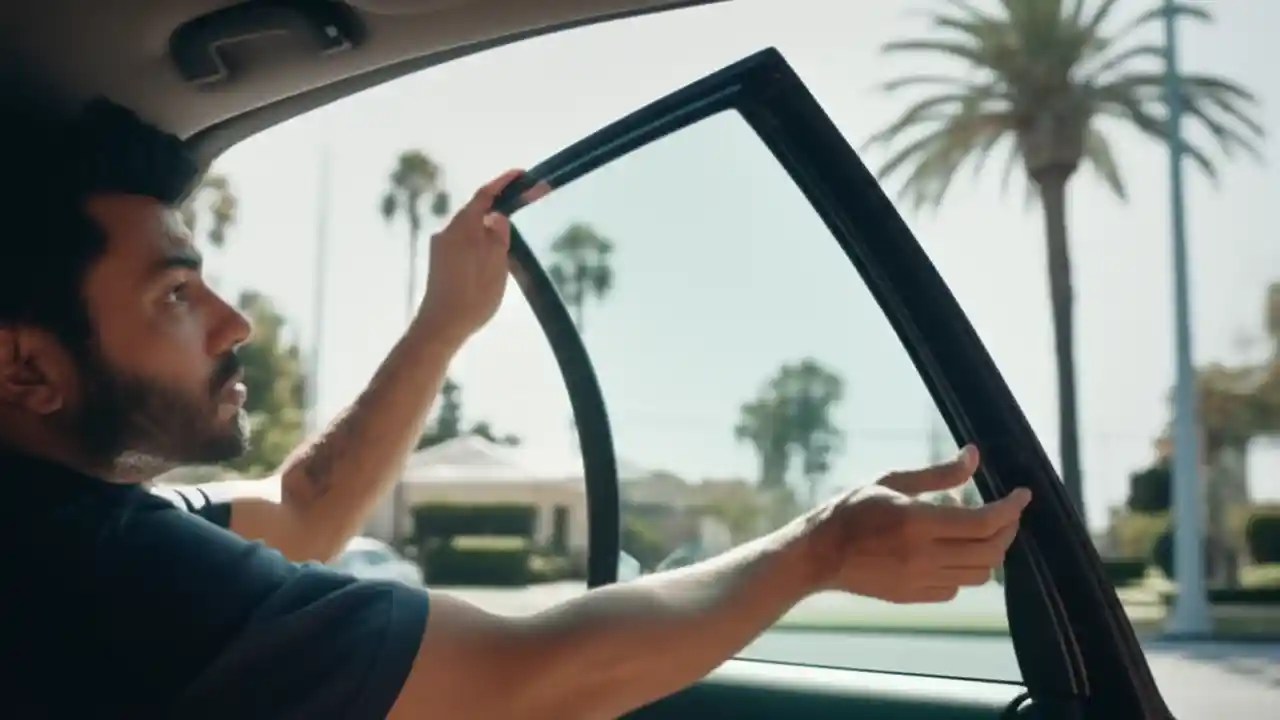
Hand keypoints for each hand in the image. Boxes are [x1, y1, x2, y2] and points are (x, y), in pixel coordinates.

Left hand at [415, 169, 525, 345]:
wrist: (441, 326)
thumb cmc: (473, 295)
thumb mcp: (496, 263)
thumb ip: (499, 234)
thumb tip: (497, 216)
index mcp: (463, 226)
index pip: (485, 195)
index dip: (504, 182)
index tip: (522, 174)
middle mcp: (448, 232)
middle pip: (477, 211)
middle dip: (500, 206)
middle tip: (523, 205)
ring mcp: (441, 248)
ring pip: (471, 230)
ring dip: (490, 230)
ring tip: (510, 244)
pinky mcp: (440, 264)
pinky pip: (465, 245)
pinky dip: (481, 245)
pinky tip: (492, 262)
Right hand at [801, 445, 1030, 602]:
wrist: (820, 554)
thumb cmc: (852, 510)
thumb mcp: (892, 481)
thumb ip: (938, 473)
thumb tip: (974, 456)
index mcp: (918, 522)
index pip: (984, 521)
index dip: (1010, 508)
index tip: (1022, 495)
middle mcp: (924, 555)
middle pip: (991, 550)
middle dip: (1008, 530)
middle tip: (1006, 513)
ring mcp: (920, 581)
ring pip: (980, 574)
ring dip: (989, 551)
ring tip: (979, 532)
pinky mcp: (915, 597)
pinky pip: (956, 588)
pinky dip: (963, 570)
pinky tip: (951, 553)